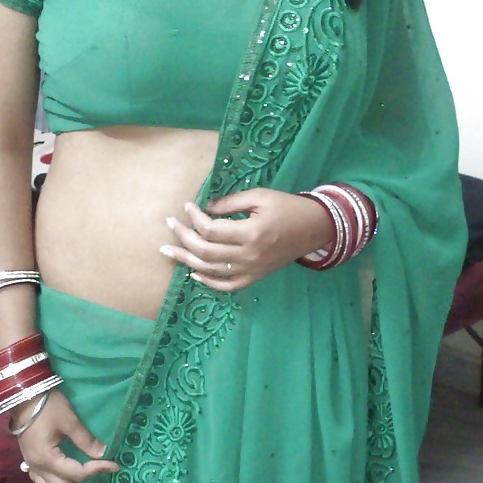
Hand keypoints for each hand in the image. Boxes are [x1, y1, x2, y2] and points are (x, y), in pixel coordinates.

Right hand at [15, 389, 119, 482]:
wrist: (23, 395)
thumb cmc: (47, 405)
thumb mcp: (69, 420)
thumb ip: (86, 440)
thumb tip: (103, 454)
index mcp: (47, 459)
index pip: (77, 472)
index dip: (97, 470)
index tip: (115, 466)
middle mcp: (38, 468)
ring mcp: (33, 466)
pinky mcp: (31, 462)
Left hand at [159, 188, 333, 291]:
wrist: (314, 228)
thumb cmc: (287, 207)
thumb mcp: (260, 196)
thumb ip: (231, 203)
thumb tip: (205, 208)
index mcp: (251, 233)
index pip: (211, 230)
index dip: (194, 218)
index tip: (187, 206)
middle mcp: (249, 255)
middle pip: (206, 252)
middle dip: (183, 237)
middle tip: (170, 224)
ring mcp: (252, 270)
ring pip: (211, 270)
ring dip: (186, 260)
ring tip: (168, 250)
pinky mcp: (255, 277)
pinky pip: (228, 285)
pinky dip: (209, 282)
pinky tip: (193, 273)